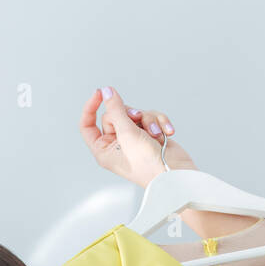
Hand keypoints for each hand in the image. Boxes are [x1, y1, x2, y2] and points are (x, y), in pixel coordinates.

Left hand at [79, 86, 195, 187]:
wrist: (176, 173)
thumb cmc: (148, 164)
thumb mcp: (127, 133)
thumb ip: (115, 109)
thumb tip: (107, 92)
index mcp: (103, 150)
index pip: (88, 125)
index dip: (91, 107)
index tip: (100, 93)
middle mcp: (116, 144)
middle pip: (115, 114)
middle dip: (130, 115)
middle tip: (138, 121)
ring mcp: (133, 139)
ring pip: (135, 114)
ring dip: (148, 119)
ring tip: (155, 133)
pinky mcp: (149, 135)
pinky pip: (150, 117)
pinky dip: (159, 122)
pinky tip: (167, 132)